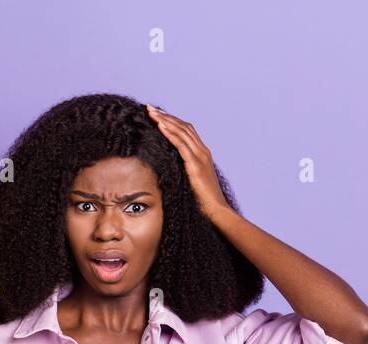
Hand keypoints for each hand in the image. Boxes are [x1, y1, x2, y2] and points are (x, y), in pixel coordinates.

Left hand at [146, 104, 229, 218]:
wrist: (217, 211)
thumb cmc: (203, 201)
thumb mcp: (191, 182)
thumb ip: (184, 171)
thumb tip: (169, 169)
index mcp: (202, 154)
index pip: (186, 131)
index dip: (172, 121)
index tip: (158, 115)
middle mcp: (203, 152)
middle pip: (183, 127)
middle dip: (166, 116)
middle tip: (150, 108)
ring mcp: (201, 157)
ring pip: (182, 132)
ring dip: (166, 121)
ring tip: (152, 113)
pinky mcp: (196, 165)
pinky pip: (181, 145)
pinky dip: (171, 134)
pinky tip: (161, 126)